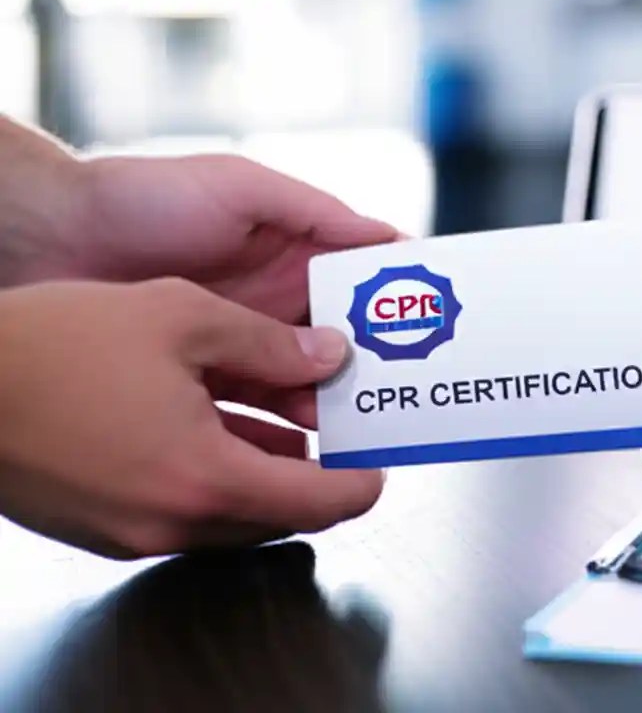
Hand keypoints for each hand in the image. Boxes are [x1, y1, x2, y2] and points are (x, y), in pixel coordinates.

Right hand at [0, 278, 383, 559]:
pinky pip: (187, 512)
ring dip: (267, 473)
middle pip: (282, 516)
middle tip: (335, 424)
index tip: (379, 460)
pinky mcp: (103, 528)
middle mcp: (176, 522)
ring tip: (285, 417)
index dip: (362, 483)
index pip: (322, 504)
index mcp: (207, 477)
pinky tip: (218, 427)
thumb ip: (268, 343)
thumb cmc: (53, 346)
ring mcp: (135, 534)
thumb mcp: (178, 317)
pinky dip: (217, 477)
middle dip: (318, 473)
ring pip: (235, 516)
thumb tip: (328, 355)